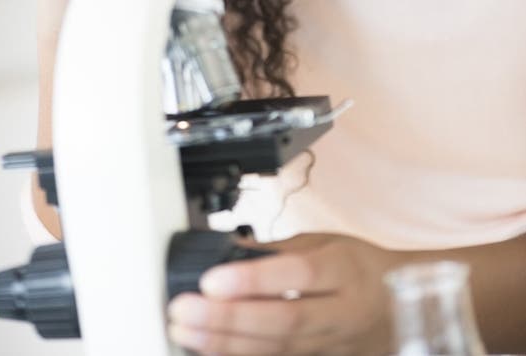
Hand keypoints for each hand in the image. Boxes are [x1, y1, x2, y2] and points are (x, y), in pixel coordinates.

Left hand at [167, 232, 400, 355]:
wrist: (405, 308)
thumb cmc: (361, 268)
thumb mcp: (327, 242)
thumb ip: (278, 251)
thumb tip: (228, 250)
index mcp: (344, 269)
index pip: (297, 273)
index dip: (253, 279)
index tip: (211, 279)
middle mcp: (341, 312)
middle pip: (283, 320)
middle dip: (227, 319)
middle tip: (183, 311)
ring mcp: (335, 347)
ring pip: (280, 351)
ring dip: (227, 345)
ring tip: (187, 333)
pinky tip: (214, 353)